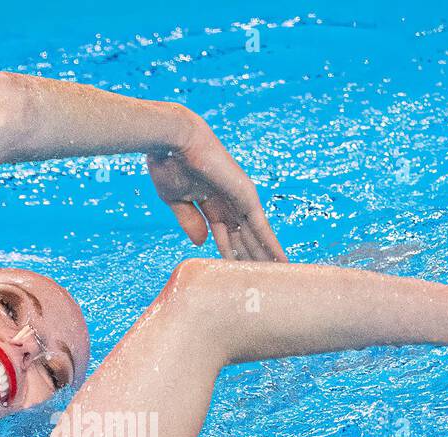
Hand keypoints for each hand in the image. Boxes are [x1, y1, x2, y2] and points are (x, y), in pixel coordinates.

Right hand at [147, 113, 286, 262]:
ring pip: (255, 236)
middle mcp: (227, 201)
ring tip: (278, 277)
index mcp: (209, 202)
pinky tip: (280, 260)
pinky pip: (261, 227)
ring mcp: (239, 198)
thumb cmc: (167, 165)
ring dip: (265, 257)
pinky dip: (271, 244)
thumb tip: (202, 243)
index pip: (223, 235)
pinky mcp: (246, 196)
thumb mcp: (176, 200)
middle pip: (242, 238)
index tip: (235, 275)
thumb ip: (190, 221)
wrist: (173, 142)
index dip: (230, 255)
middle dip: (251, 260)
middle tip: (262, 284)